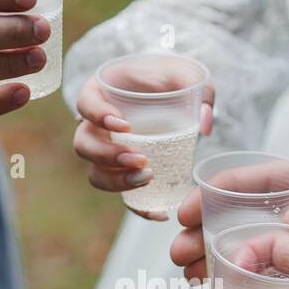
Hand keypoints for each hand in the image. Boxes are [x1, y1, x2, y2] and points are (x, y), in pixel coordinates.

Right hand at [72, 72, 215, 221]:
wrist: (170, 91)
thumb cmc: (171, 79)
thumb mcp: (188, 76)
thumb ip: (201, 92)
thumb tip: (205, 126)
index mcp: (100, 94)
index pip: (86, 104)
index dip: (98, 116)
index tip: (123, 125)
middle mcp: (95, 125)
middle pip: (84, 145)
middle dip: (107, 156)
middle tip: (138, 158)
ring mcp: (105, 152)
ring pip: (95, 174)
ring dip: (116, 182)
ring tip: (147, 179)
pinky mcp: (122, 173)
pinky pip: (121, 195)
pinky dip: (137, 208)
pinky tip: (159, 212)